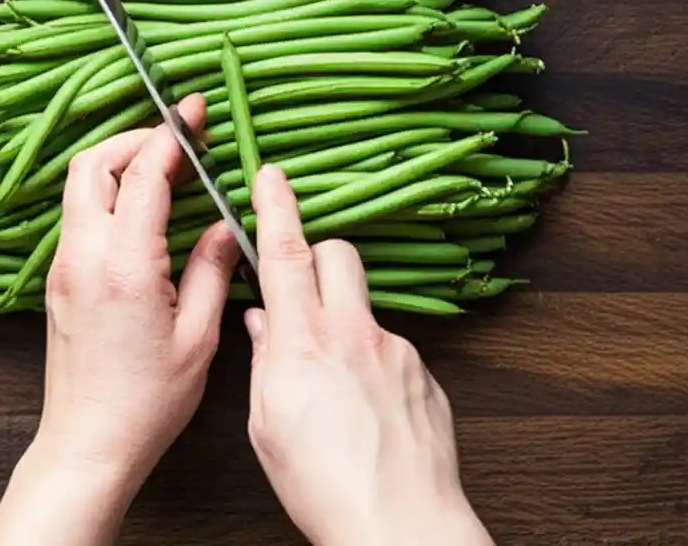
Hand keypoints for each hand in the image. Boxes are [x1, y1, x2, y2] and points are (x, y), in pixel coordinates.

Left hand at [0, 94, 241, 545]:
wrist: (88, 442)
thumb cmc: (148, 400)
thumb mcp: (198, 336)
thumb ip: (212, 270)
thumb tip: (228, 225)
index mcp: (124, 264)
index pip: (143, 174)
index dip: (171, 135)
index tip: (195, 113)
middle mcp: (83, 256)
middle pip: (93, 164)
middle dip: (136, 138)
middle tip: (179, 138)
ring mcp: (64, 268)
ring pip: (80, 187)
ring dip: (119, 164)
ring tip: (166, 168)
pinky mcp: (60, 282)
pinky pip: (79, 216)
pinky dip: (108, 195)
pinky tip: (144, 210)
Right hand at [244, 164, 491, 545]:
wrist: (399, 526)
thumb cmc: (322, 486)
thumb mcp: (266, 425)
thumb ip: (264, 362)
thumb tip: (261, 324)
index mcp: (304, 344)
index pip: (286, 254)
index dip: (276, 207)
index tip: (270, 175)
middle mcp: (354, 335)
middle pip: (338, 255)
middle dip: (316, 258)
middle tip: (299, 291)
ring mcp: (397, 351)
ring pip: (364, 306)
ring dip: (343, 320)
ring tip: (333, 381)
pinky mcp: (425, 375)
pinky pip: (391, 349)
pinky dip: (373, 364)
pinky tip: (367, 410)